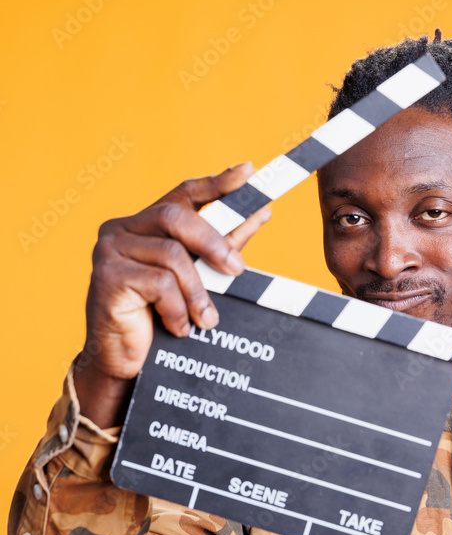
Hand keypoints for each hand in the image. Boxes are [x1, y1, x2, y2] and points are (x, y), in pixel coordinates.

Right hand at [73, 163, 269, 425]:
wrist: (123, 362)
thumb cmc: (157, 318)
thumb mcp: (195, 279)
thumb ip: (223, 246)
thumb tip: (261, 214)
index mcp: (143, 224)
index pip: (182, 193)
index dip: (216, 182)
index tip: (247, 172)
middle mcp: (121, 229)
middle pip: (176, 218)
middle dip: (214, 243)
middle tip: (237, 271)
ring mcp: (109, 250)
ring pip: (172, 255)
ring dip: (197, 291)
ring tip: (205, 319)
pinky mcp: (107, 277)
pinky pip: (159, 283)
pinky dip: (177, 308)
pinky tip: (178, 327)